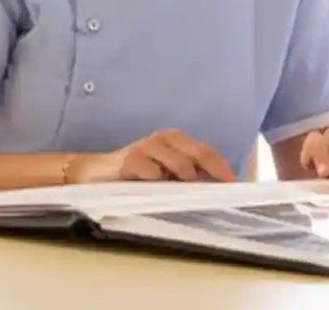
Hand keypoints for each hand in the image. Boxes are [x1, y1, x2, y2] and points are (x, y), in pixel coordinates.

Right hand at [73, 129, 237, 182]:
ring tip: (183, 189)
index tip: (233, 182)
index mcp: (174, 140)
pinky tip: (155, 187)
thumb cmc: (135, 173)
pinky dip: (158, 180)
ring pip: (178, 163)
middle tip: (221, 189)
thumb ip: (186, 173)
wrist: (94, 172)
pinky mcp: (129, 160)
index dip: (221, 166)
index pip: (205, 151)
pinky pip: (152, 171)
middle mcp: (162, 139)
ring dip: (185, 178)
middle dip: (212, 170)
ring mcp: (145, 148)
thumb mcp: (164, 171)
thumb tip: (215, 184)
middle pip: (197, 153)